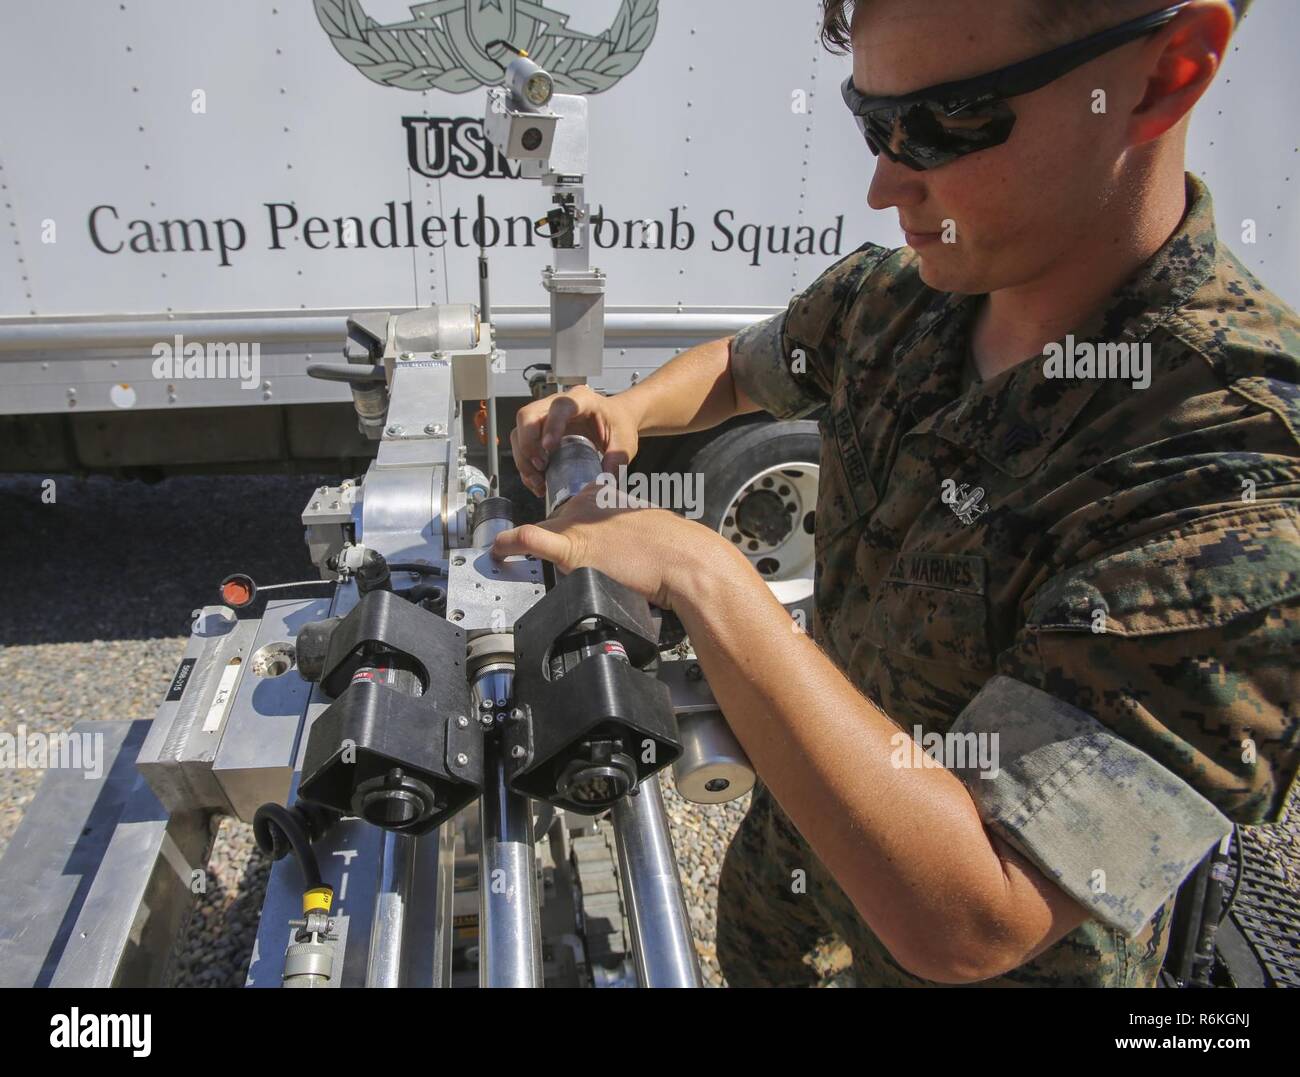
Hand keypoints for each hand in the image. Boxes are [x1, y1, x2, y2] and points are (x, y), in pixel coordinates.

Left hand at [490, 482, 735, 610]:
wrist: (682, 559)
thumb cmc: (674, 549)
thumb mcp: (647, 527)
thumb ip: (627, 533)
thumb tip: (624, 550)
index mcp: (604, 497)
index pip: (575, 507)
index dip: (569, 526)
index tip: (568, 539)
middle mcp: (586, 505)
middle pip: (556, 523)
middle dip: (552, 543)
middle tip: (552, 562)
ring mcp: (577, 525)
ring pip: (537, 530)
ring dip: (518, 545)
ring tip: (506, 556)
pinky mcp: (572, 548)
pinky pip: (530, 540)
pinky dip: (509, 545)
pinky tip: (498, 552)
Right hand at [509, 385, 639, 497]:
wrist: (615, 420)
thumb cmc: (618, 424)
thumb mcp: (624, 442)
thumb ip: (617, 460)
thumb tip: (604, 484)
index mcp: (581, 399)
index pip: (560, 406)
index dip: (551, 426)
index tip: (549, 448)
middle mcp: (557, 404)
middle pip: (527, 416)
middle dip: (528, 444)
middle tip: (541, 466)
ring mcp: (545, 417)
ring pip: (519, 432)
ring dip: (523, 458)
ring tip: (539, 481)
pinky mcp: (539, 433)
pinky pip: (522, 446)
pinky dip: (525, 466)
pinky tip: (537, 483)